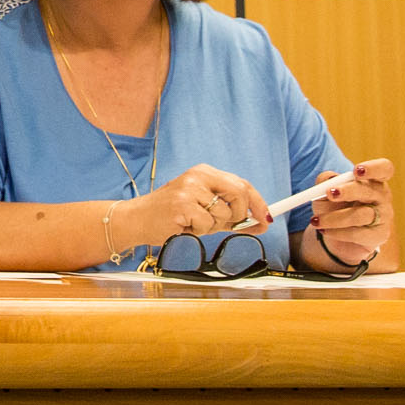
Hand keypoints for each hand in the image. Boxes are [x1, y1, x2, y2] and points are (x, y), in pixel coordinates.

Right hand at [139, 164, 272, 244]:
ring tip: (193, 223)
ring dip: (213, 226)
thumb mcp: (205, 212)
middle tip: (227, 224)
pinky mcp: (182, 204)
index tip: (267, 218)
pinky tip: (184, 226)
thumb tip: (262, 223)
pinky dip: (198, 231)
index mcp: (205, 172)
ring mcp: (189, 189)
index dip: (258, 202)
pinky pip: (208, 224)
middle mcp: (198, 176)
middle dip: (239, 214)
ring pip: (224, 214)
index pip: (242, 183)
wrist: (137, 220)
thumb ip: (233, 216)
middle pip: (240, 193)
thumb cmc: (171, 216)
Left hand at [305, 159, 394, 265]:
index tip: (355, 171)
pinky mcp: (379, 235)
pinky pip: (358, 234)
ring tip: (316, 221)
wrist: (336, 236)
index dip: (373, 168)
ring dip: (335, 217)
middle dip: (349, 191)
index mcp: (372, 180)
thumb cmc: (333, 208)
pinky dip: (337, 232)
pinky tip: (325, 231)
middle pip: (371, 190)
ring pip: (362, 215)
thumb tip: (328, 179)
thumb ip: (325, 182)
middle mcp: (381, 196)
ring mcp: (384, 217)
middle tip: (330, 193)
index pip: (384, 169)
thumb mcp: (325, 193)